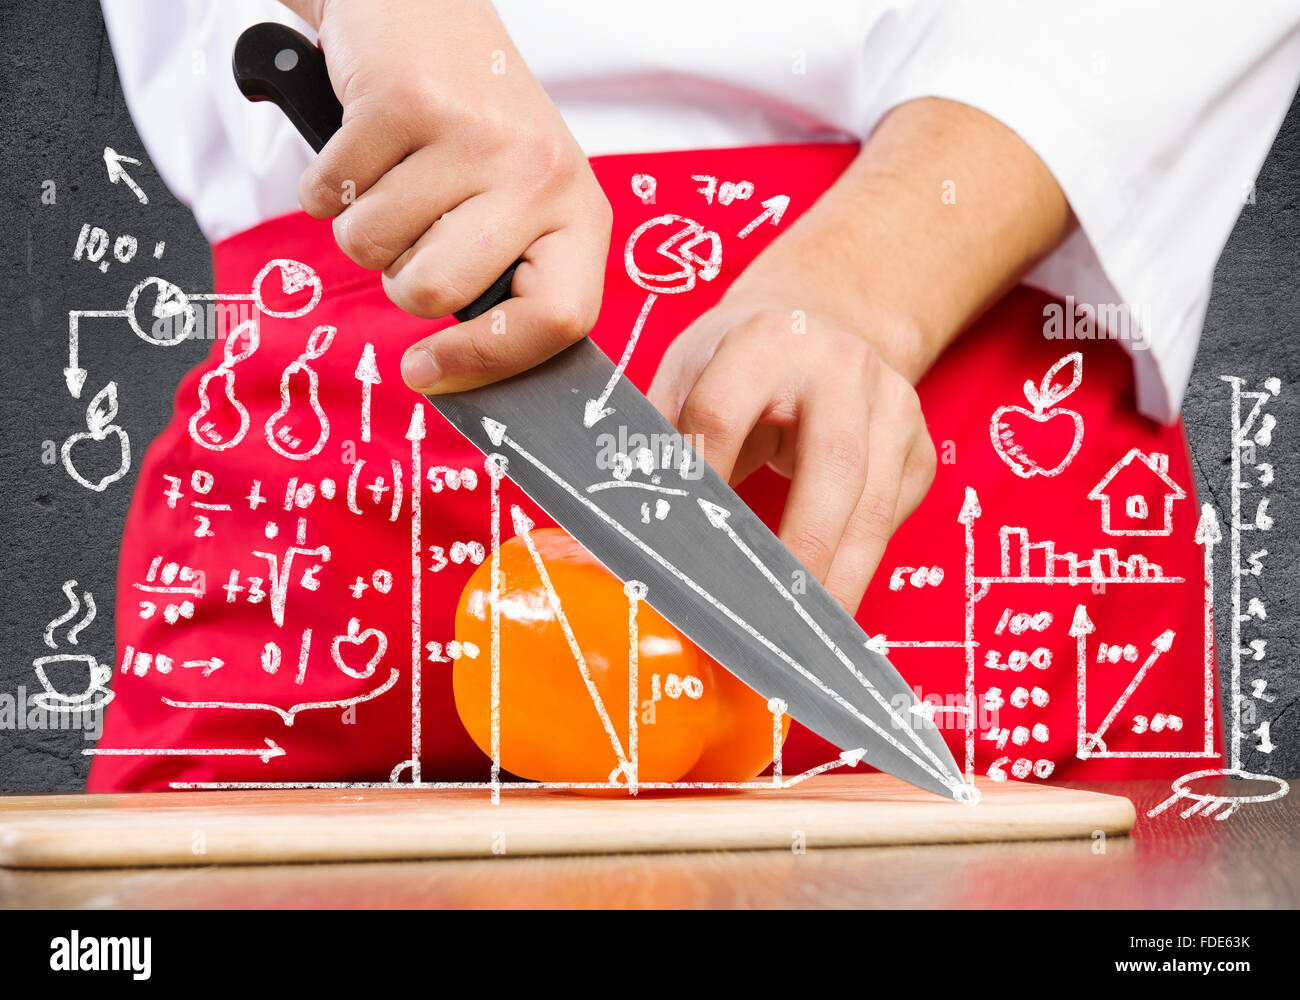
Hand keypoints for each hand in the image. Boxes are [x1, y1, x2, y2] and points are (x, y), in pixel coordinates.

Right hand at [290, 0, 611, 392]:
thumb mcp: (518, 203)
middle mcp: (540, 174)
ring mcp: (474, 135)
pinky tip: (361, 141)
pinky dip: (323, 180)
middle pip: (436, 293)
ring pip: (371, 247)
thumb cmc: (471, 125)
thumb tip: (455, 378)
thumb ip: (506, 281)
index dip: (487, 363)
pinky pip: (327, 194)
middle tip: (412, 226)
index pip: (558, 321)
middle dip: (398, 276)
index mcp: (580, 213)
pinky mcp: (404, 99)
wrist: (424, 9)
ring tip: (392, 174)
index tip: (427, 372)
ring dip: (359, 222)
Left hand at [647, 300, 936, 612]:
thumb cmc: (740, 361)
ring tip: (806, 634)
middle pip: (831, 464)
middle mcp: (840, 367)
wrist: (827, 323)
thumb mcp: (689, 373)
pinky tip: (831, 606)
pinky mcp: (919, 447)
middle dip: (802, 547)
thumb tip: (619, 536)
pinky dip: (861, 566)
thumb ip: (660, 441)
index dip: (699, 478)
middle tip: (771, 616)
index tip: (678, 543)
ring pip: (874, 502)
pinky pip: (894, 517)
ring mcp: (892, 406)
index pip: (722, 413)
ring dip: (842, 575)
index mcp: (763, 340)